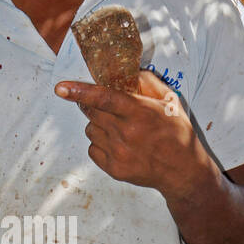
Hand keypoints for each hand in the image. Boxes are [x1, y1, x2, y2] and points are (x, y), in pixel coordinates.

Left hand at [55, 70, 202, 197]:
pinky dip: (101, 143)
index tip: (60, 88)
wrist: (182, 171)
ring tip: (120, 130)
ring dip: (99, 125)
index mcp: (139, 113)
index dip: (80, 91)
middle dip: (93, 105)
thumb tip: (127, 72)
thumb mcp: (170, 101)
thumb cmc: (177, 133)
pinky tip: (119, 144)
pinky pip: (92, 149)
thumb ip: (147, 82)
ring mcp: (118, 153)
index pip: (103, 99)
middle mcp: (126, 133)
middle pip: (91, 112)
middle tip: (108, 107)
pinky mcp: (113, 168)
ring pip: (90, 130)